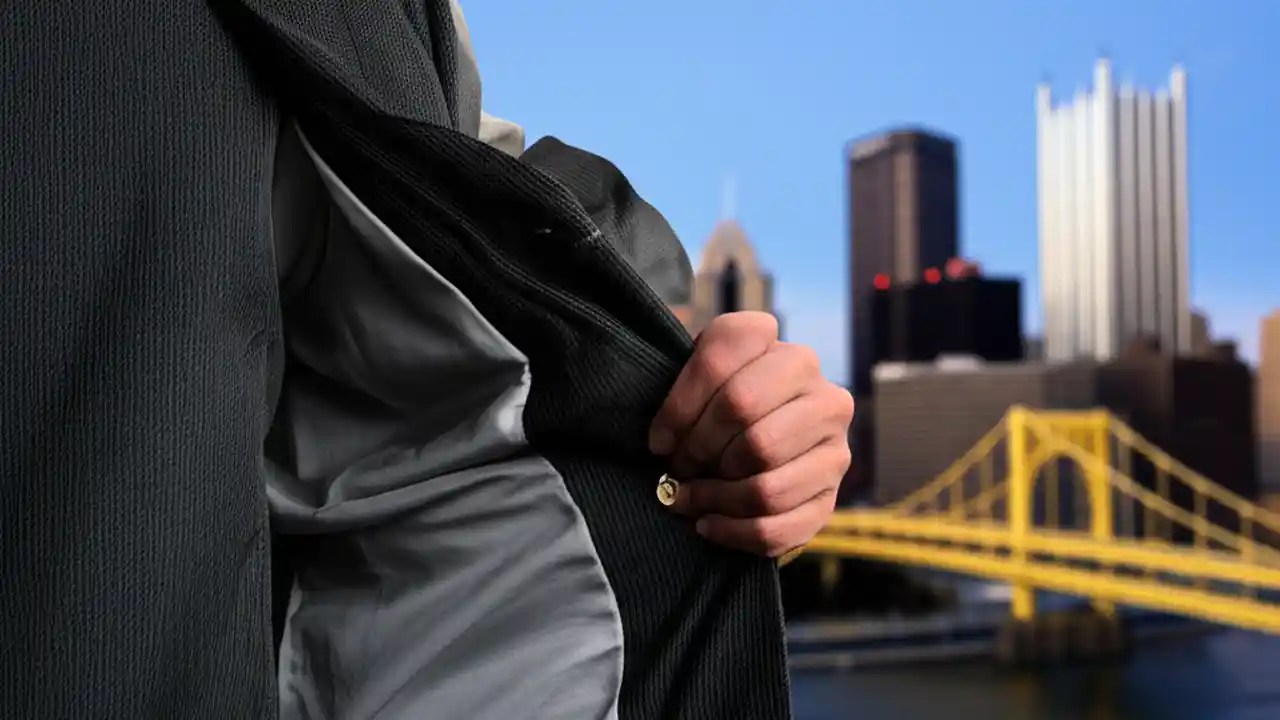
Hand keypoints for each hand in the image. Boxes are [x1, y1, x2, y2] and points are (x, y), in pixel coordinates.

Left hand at [648, 312, 853, 556]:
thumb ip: (682, 393)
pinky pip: (779, 524)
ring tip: (687, 499)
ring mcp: (835, 443)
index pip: (722, 354)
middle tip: (676, 469)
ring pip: (765, 475)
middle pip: (743, 410)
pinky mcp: (832, 494)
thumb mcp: (701, 387)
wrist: (766, 454)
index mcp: (781, 348)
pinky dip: (734, 531)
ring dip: (713, 496)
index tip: (659, 439)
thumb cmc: (720, 416)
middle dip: (697, 448)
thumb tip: (664, 444)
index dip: (680, 402)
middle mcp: (820, 388)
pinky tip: (709, 525)